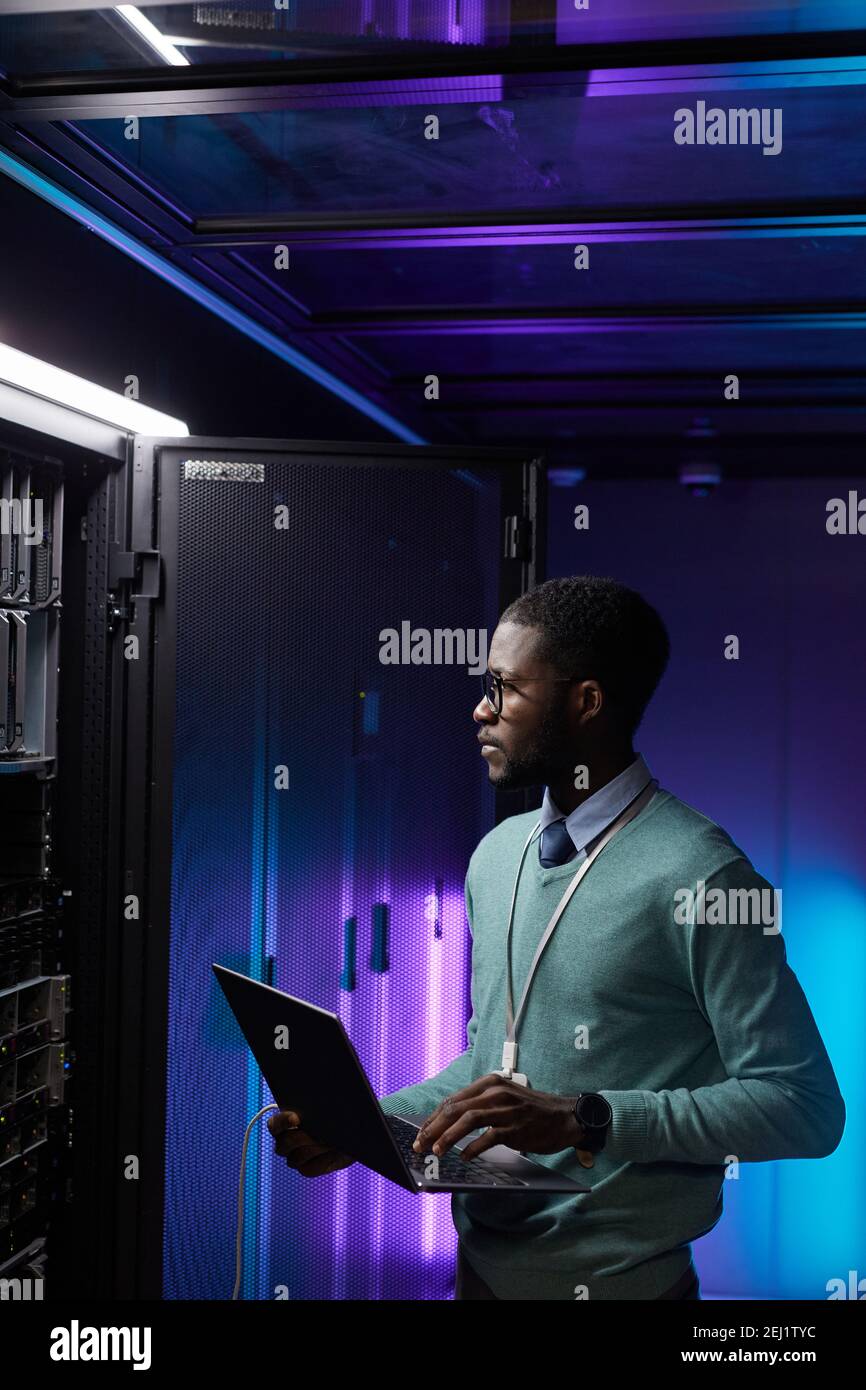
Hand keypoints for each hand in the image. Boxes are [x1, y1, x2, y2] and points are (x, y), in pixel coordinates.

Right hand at [267, 1109, 355, 1177]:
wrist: (351, 1130)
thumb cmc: (337, 1111)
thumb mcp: (327, 1104)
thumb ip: (316, 1105)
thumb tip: (312, 1106)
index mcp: (284, 1122)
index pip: (274, 1124)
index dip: (282, 1122)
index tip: (296, 1118)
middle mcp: (285, 1142)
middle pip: (284, 1144)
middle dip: (302, 1137)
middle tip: (319, 1132)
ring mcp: (295, 1158)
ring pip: (296, 1158)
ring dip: (315, 1148)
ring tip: (331, 1140)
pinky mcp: (308, 1169)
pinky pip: (309, 1169)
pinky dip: (322, 1160)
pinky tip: (334, 1151)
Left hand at [411, 1076, 596, 1168]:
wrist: (564, 1116)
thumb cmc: (530, 1110)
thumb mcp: (502, 1099)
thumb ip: (479, 1105)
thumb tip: (448, 1123)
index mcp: (489, 1083)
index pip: (453, 1100)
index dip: (434, 1118)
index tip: (422, 1133)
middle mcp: (496, 1092)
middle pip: (456, 1108)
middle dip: (434, 1128)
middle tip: (421, 1144)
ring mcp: (506, 1109)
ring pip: (468, 1120)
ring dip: (448, 1137)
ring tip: (437, 1151)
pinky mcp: (516, 1127)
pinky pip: (488, 1137)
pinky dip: (473, 1147)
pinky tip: (465, 1156)